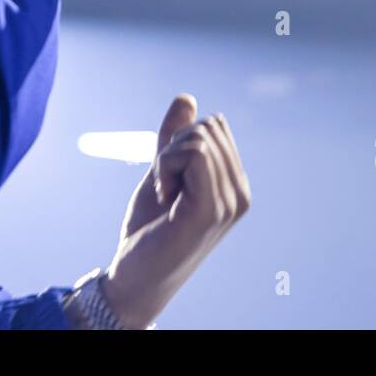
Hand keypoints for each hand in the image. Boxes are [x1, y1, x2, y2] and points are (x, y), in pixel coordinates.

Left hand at [99, 94, 250, 328]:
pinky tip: (164, 198)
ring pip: (198, 137)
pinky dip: (166, 165)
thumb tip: (187, 98)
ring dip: (166, 159)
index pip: (216, 125)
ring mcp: (229, 203)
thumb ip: (175, 138)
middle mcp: (240, 194)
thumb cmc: (149, 229)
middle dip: (174, 146)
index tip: (171, 177)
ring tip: (165, 196)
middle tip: (165, 187)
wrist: (135, 278)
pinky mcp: (210, 209)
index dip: (181, 140)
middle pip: (208, 125)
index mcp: (234, 184)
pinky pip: (193, 153)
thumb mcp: (163, 173)